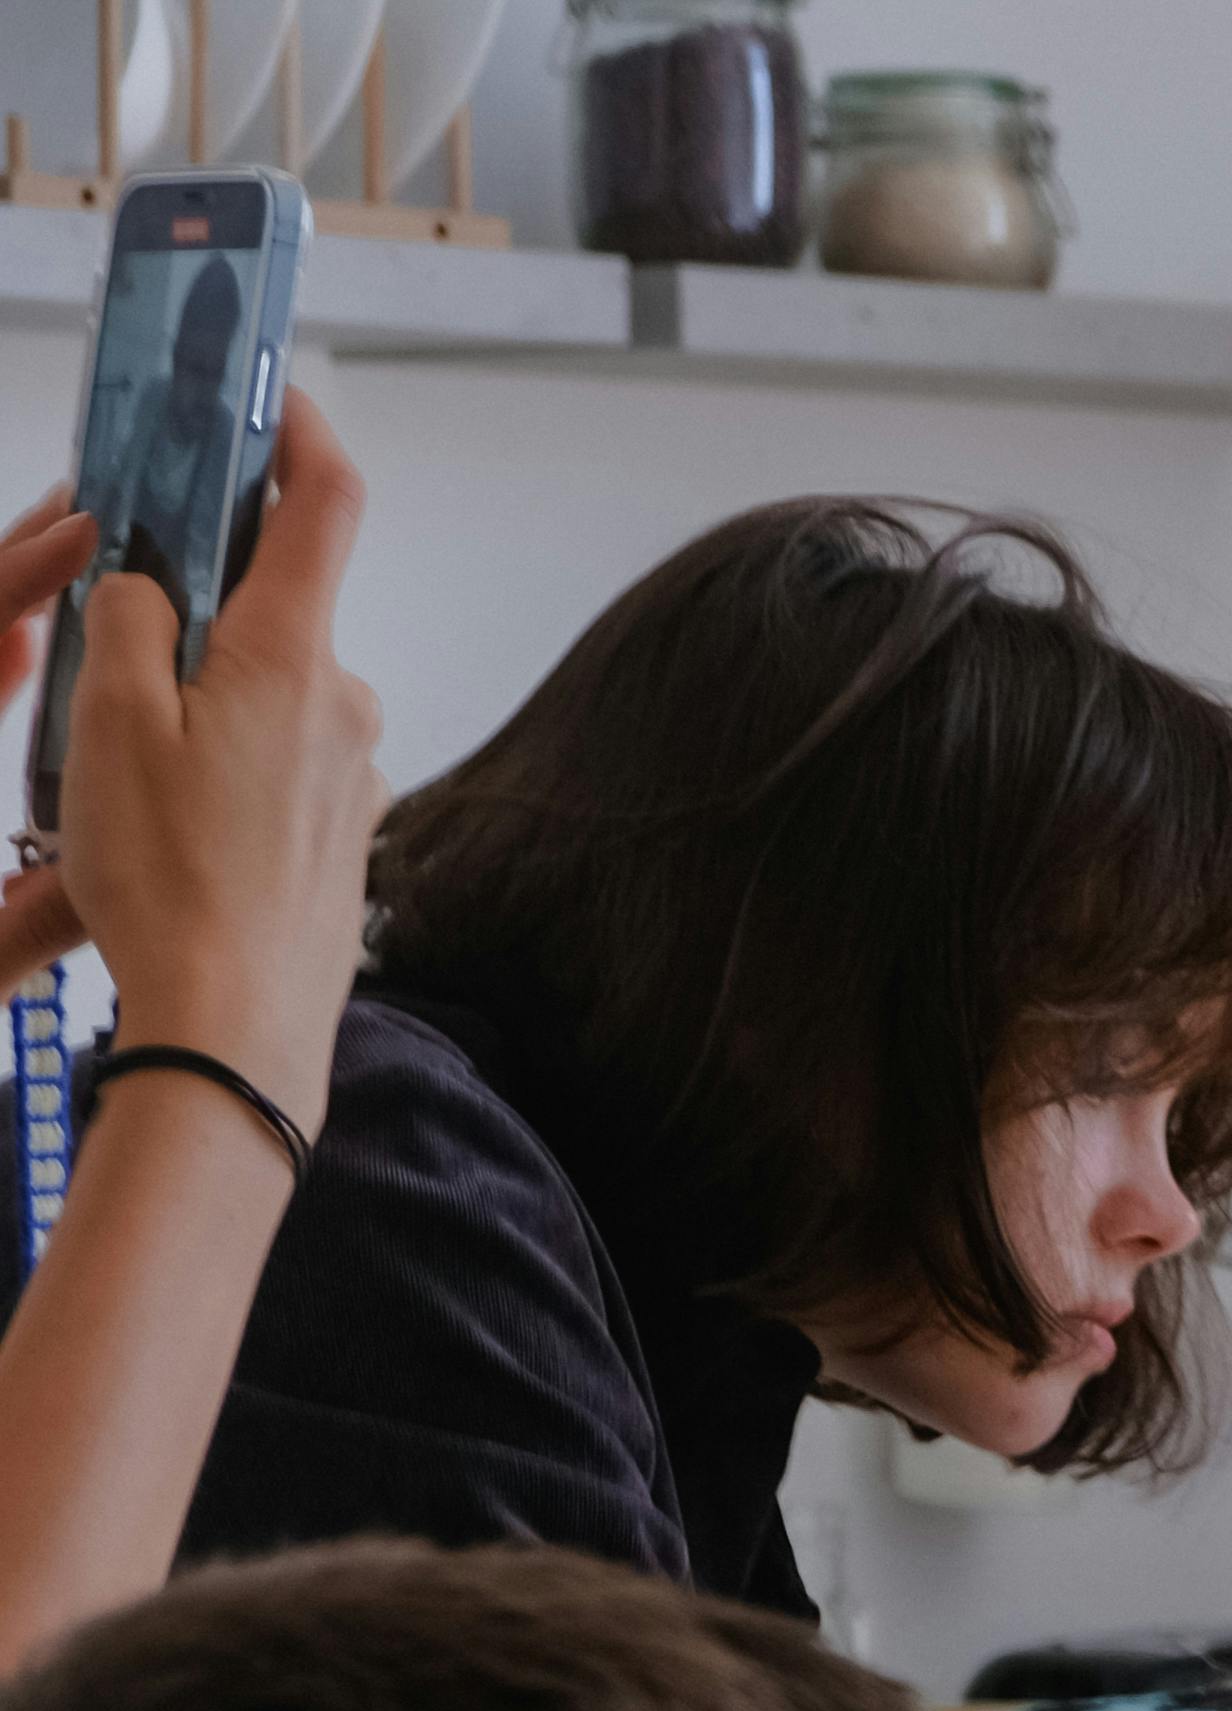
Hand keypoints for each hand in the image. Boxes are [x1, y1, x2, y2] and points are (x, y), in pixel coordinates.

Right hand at [34, 392, 383, 1113]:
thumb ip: (127, 622)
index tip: (268, 399)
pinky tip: (171, 814)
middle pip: (277, 605)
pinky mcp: (343, 831)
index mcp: (290, 655)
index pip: (326, 504)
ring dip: (204, 690)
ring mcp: (353, 770)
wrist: (239, 1024)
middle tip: (120, 613)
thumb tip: (146, 577)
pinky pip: (277, 760)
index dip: (300, 434)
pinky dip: (224, 755)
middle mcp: (343, 701)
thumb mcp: (111, 723)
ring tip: (127, 751)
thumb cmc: (170, 878)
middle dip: (202, 593)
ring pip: (268, 690)